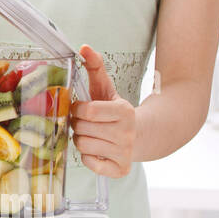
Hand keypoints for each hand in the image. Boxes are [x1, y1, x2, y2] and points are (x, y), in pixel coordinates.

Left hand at [68, 44, 135, 177]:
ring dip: (81, 140)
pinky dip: (88, 157)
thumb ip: (95, 66)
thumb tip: (83, 47)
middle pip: (82, 129)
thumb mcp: (106, 88)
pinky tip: (97, 149)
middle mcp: (126, 133)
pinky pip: (90, 164)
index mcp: (123, 111)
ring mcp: (125, 153)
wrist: (141, 135)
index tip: (81, 108)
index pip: (87, 111)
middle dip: (78, 125)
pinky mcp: (120, 170)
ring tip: (92, 134)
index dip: (78, 109)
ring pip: (83, 146)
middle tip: (86, 123)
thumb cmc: (115, 111)